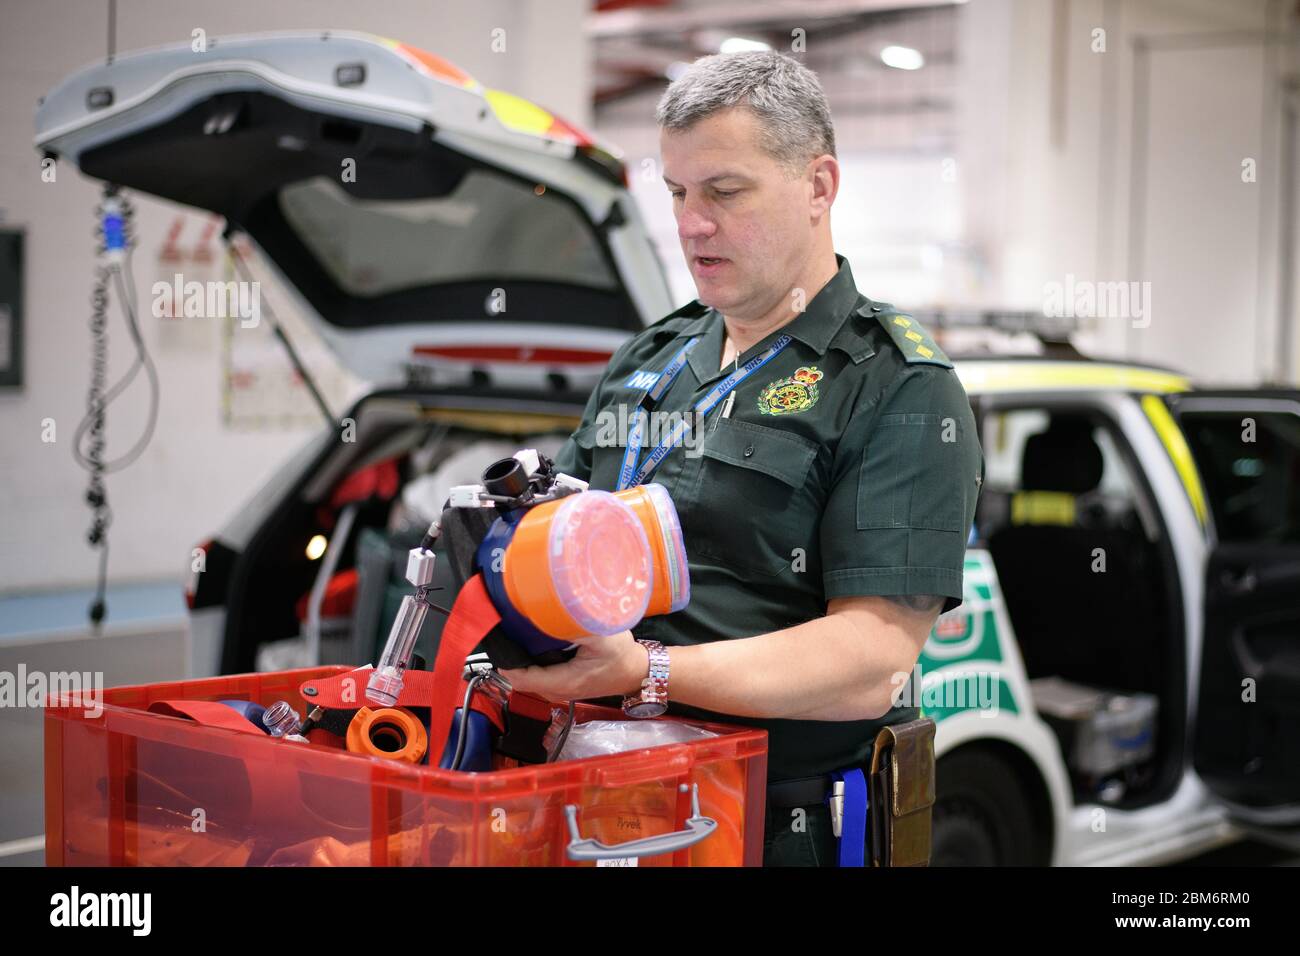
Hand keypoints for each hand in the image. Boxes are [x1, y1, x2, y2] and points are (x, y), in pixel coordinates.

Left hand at [497, 629, 645, 702]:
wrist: (636, 672)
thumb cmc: (622, 657)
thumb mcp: (603, 636)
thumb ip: (577, 626)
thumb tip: (553, 610)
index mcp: (562, 682)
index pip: (519, 677)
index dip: (506, 658)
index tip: (502, 636)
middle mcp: (555, 689)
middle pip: (518, 675)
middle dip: (510, 652)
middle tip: (507, 625)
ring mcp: (557, 688)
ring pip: (526, 673)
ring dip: (520, 655)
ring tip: (519, 629)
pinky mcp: (560, 682)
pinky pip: (536, 672)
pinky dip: (532, 657)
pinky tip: (536, 639)